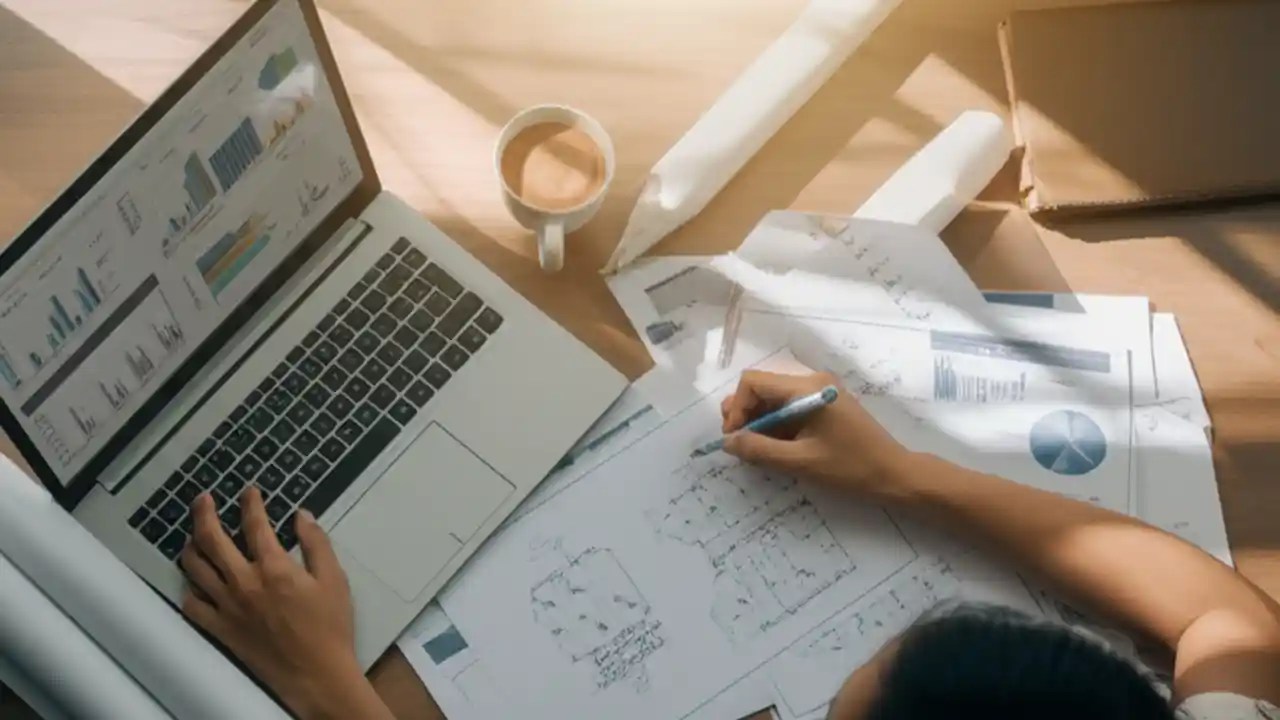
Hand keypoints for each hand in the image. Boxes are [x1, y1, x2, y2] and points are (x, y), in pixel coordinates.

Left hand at [180, 488, 388, 719]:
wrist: (316, 673)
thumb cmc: (330, 627)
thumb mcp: (334, 579)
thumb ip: (316, 543)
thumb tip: (302, 515)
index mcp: (273, 567)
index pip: (254, 523)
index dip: (250, 502)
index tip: (249, 491)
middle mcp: (243, 582)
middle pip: (211, 539)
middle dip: (204, 512)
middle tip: (203, 499)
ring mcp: (227, 607)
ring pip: (194, 568)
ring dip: (190, 545)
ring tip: (193, 535)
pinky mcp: (220, 629)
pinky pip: (191, 605)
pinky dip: (189, 588)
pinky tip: (195, 582)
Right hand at [720, 370, 909, 496]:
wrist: (894, 474)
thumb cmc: (850, 467)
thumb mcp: (800, 461)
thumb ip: (759, 450)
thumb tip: (728, 442)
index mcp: (807, 388)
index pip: (754, 382)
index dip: (737, 408)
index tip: (735, 438)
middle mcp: (813, 381)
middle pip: (763, 386)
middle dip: (745, 413)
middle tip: (739, 443)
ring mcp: (821, 391)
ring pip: (775, 397)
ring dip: (760, 420)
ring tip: (755, 448)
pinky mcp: (827, 404)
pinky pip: (791, 406)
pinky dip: (777, 423)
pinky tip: (775, 446)